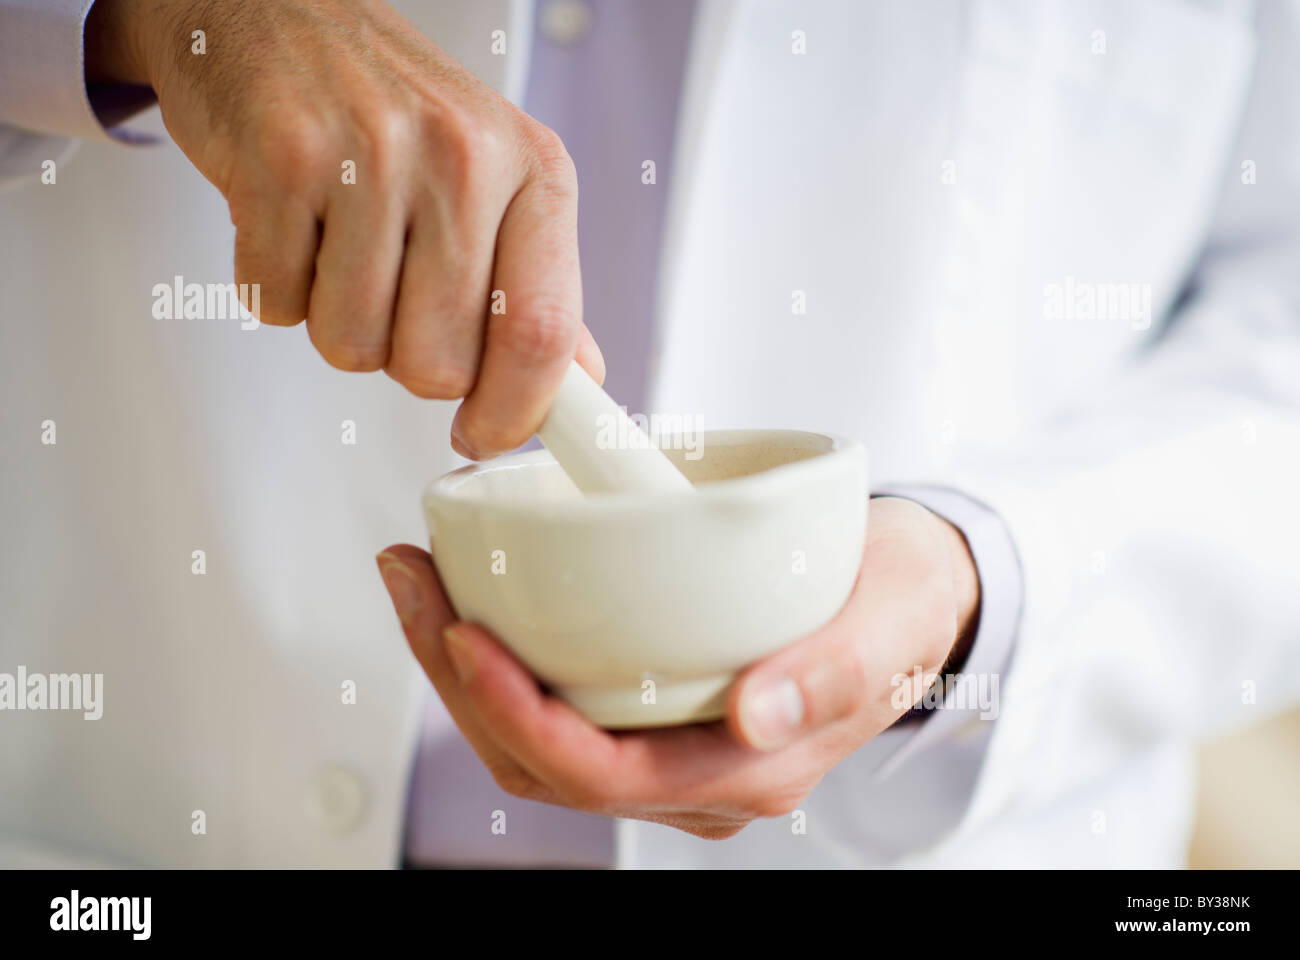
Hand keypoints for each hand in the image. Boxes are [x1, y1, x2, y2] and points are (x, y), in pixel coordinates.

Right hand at [85, 0, 603, 457]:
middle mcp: (464, 156)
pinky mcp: (280, 157)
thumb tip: (581, 385)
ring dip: (335, 320)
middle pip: (438, 364)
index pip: (542, 333)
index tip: (482, 434)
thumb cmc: (389, 106)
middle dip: (403, 354)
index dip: (512, 411)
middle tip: (388, 287)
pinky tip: (290, 224)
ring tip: (336, 244)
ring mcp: (371, 153)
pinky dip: (274, 285)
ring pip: (352, 346)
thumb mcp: (494, 178)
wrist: (274, 8)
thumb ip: (537, 286)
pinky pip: (275, 304)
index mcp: (534, 169)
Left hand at [376, 497, 980, 838]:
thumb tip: (755, 713)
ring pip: (534, 742)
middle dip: (459, 686)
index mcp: (749, 767)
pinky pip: (554, 706)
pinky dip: (499, 657)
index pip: (603, 775)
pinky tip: (471, 593)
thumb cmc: (900, 601)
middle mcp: (696, 774)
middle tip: (411, 583)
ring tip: (419, 580)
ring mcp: (669, 746)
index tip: (462, 634)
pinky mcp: (653, 707)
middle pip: (543, 764)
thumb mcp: (890, 623)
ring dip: (461, 671)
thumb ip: (832, 674)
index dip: (517, 716)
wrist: (908, 593)